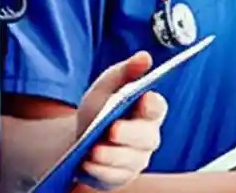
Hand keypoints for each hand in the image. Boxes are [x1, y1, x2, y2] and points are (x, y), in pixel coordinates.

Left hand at [73, 52, 168, 189]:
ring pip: (129, 161)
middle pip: (146, 138)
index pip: (157, 108)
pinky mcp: (120, 178)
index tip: (145, 98)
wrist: (78, 140)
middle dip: (129, 134)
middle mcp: (148, 137)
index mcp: (148, 112)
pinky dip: (99, 171)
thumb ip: (125, 71)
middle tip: (112, 130)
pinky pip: (114, 177)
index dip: (152, 104)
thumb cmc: (99, 110)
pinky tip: (86, 164)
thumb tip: (144, 57)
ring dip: (111, 156)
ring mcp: (136, 160)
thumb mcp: (106, 87)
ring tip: (93, 151)